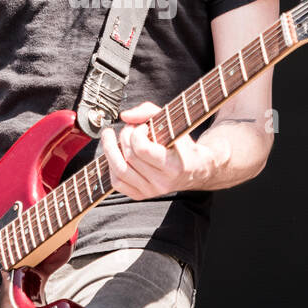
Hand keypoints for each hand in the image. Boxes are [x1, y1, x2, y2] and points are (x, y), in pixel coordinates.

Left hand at [99, 102, 216, 199]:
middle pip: (129, 157)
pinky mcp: (141, 195)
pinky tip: (115, 154)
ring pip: (120, 171)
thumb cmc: (184, 145)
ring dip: (110, 150)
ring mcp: (151, 191)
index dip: (137, 133)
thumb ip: (149, 112)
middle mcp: (162, 182)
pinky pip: (117, 183)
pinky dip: (111, 166)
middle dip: (124, 136)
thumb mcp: (174, 123)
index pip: (142, 149)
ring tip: (111, 137)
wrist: (196, 170)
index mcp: (174, 165)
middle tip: (129, 128)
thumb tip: (125, 116)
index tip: (143, 127)